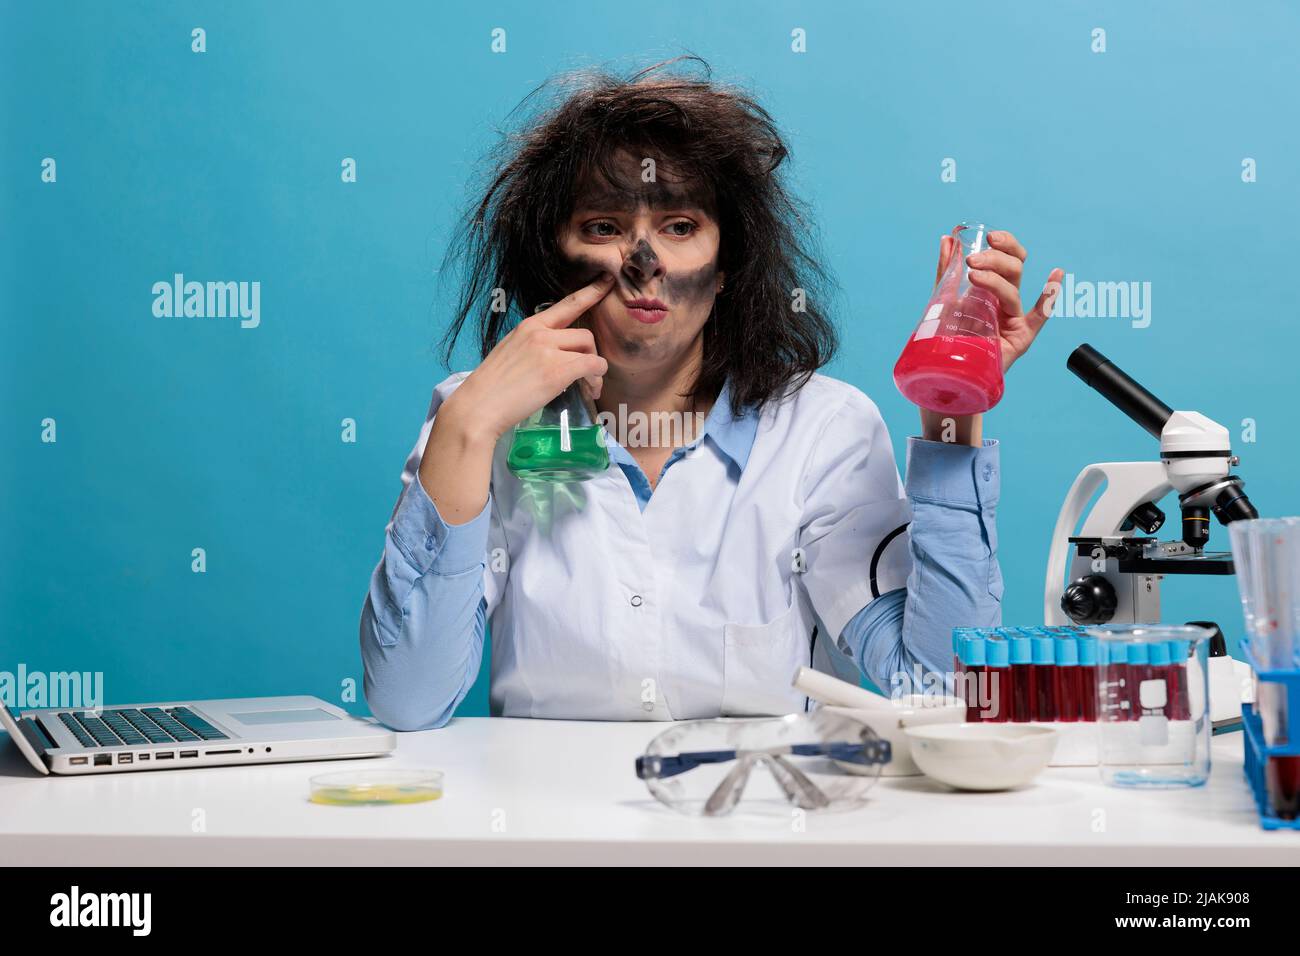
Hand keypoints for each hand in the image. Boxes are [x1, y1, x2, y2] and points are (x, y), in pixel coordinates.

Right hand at [441, 274, 613, 442]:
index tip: (607, 279)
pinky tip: (592, 389)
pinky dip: (597, 378)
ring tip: (590, 386)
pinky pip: (592, 366)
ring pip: (590, 350)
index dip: (591, 292)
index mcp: (529, 326)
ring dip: (595, 368)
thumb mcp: (510, 352)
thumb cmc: (491, 387)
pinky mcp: (557, 371)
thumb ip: (533, 345)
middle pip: (584, 334)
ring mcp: (548, 351)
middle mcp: (540, 333)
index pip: (567, 304)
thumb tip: (555, 354)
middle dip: (590, 354)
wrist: (479, 407)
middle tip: (588, 375)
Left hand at [936, 229, 1062, 373]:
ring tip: (973, 275)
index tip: (989, 236)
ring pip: (1013, 290)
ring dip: (994, 277)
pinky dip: (1048, 298)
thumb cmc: (948, 336)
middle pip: (1014, 270)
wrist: (945, 370)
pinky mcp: (1019, 339)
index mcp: (994, 289)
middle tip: (972, 260)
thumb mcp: (944, 298)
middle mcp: (1006, 302)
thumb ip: (947, 270)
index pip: (1009, 259)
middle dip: (994, 259)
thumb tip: (947, 238)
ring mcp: (1014, 320)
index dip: (1005, 244)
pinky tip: (1055, 276)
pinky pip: (1038, 318)